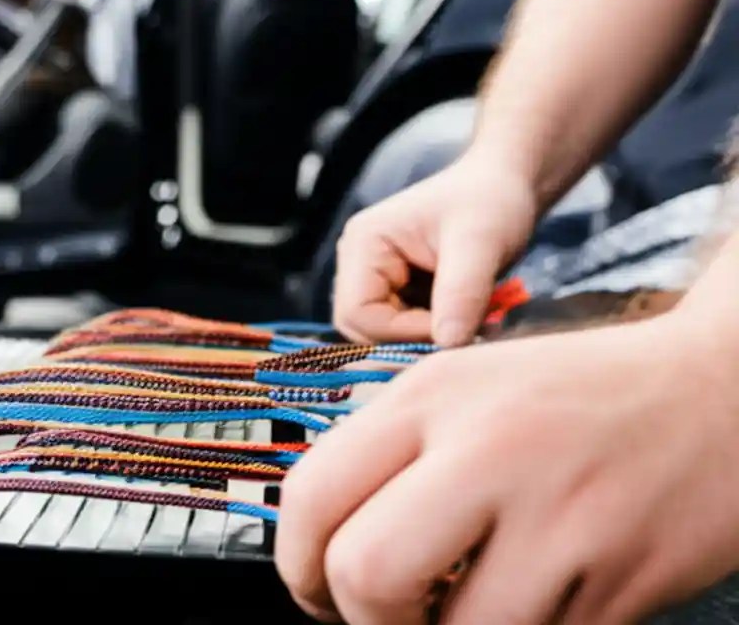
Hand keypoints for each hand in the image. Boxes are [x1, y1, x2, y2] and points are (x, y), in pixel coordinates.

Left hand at [274, 309, 738, 623]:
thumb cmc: (574, 399)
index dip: (296, 566)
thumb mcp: (465, 390)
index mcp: (432, 395)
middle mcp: (488, 449)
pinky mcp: (621, 580)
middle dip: (362, 617)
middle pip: (364, 573)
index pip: (312, 495)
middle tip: (387, 616)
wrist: (719, 393)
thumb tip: (325, 556)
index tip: (317, 591)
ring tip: (465, 610)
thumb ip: (389, 460)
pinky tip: (531, 602)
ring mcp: (560, 517)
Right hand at [333, 158, 538, 346]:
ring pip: (382, 333)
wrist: (506, 184)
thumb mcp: (481, 244)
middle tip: (463, 332)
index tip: (453, 330)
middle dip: (410, 339)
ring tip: (468, 322)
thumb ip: (462, 293)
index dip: (401, 333)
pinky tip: (463, 318)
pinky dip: (431, 332)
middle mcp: (358, 260)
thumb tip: (448, 344)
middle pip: (363, 328)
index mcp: (363, 244)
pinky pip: (400, 328)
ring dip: (423, 337)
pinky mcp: (395, 288)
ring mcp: (374, 275)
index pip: (358, 314)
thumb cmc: (491, 202)